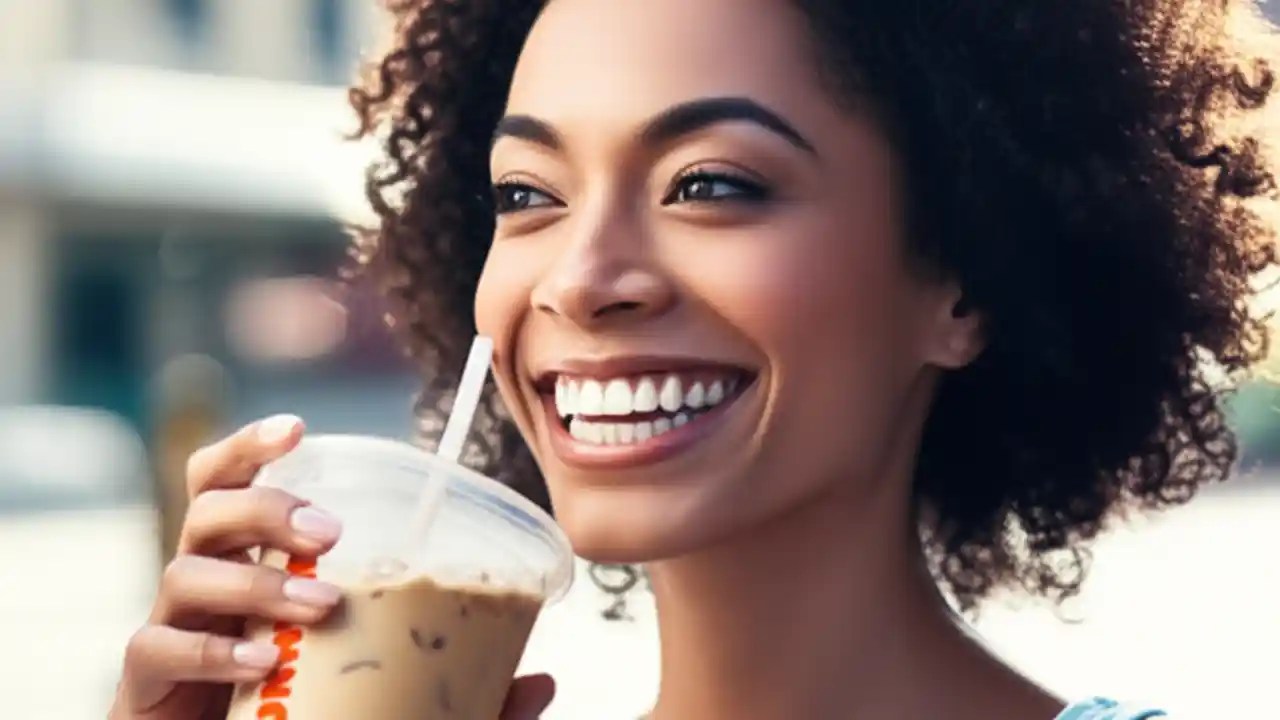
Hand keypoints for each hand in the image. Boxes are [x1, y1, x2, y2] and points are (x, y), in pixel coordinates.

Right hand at [108, 416, 555, 718]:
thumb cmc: (301, 709)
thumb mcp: (385, 683)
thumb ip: (459, 685)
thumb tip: (541, 684)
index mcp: (254, 563)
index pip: (232, 482)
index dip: (253, 445)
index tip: (300, 426)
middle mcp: (207, 582)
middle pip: (208, 509)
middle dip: (268, 507)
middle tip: (331, 534)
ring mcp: (172, 627)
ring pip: (184, 570)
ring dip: (256, 581)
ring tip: (320, 605)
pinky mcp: (147, 681)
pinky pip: (156, 645)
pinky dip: (211, 647)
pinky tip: (263, 661)